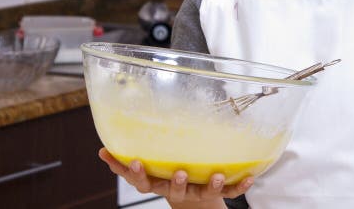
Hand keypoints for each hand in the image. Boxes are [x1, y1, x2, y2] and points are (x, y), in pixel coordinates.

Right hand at [99, 148, 252, 206]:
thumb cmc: (169, 179)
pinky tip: (250, 177)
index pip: (144, 182)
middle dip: (178, 182)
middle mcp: (178, 190)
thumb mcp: (148, 173)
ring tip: (216, 174)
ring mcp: (198, 193)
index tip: (136, 161)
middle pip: (175, 190)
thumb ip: (125, 163)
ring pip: (204, 192)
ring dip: (211, 184)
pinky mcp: (217, 194)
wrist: (195, 205)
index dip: (138, 173)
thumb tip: (102, 150)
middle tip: (180, 172)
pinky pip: (230, 192)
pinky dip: (240, 185)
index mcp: (159, 183)